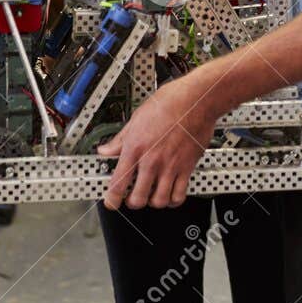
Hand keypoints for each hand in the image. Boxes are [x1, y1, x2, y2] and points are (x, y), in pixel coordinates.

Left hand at [98, 76, 217, 210]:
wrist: (196, 100)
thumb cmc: (169, 103)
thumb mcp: (137, 118)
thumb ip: (120, 139)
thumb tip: (105, 150)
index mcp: (135, 148)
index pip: (118, 183)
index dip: (112, 199)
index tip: (112, 202)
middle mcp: (151, 160)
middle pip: (138, 199)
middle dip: (133, 202)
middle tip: (133, 198)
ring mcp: (170, 166)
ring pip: (159, 201)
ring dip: (154, 202)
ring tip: (152, 195)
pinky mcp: (187, 167)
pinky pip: (179, 195)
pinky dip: (174, 199)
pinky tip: (171, 193)